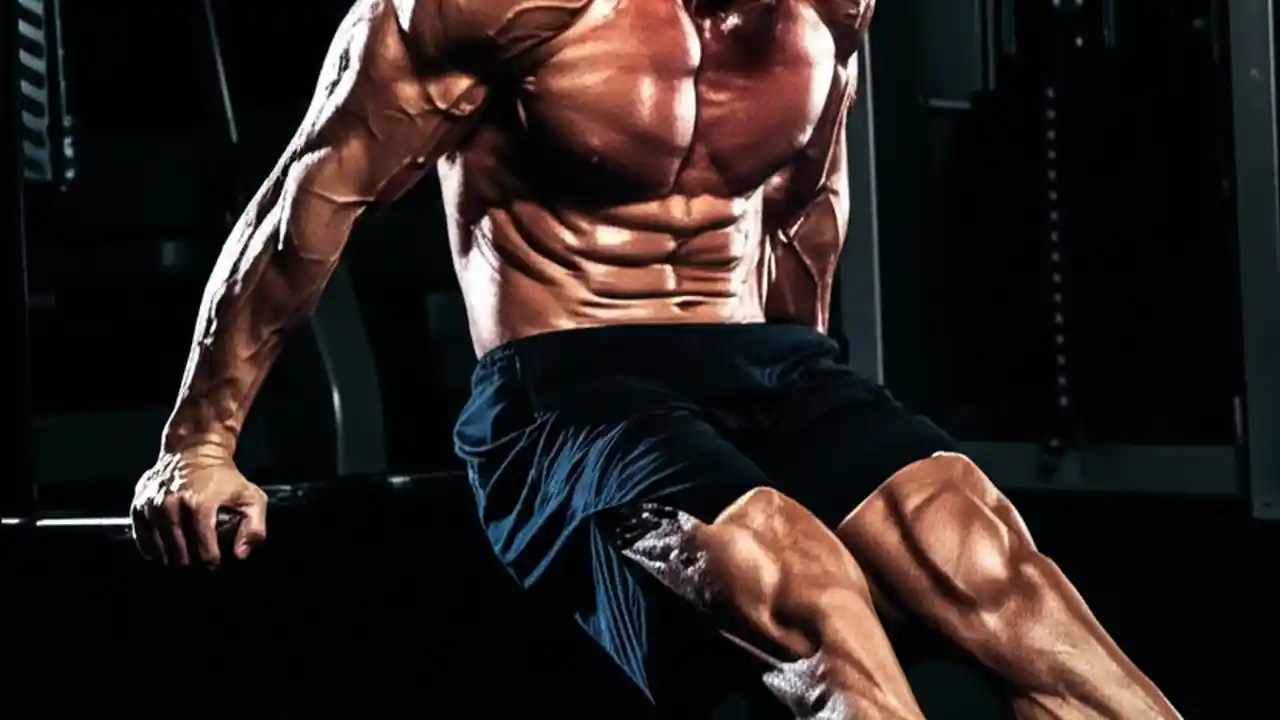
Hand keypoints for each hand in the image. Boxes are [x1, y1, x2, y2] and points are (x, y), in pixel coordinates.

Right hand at [130, 450, 267, 567]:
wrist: (194, 450)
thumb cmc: (225, 477)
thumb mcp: (251, 497)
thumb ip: (255, 527)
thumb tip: (240, 555)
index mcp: (200, 503)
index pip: (203, 548)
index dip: (211, 561)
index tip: (215, 562)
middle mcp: (172, 504)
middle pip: (180, 554)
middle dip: (193, 563)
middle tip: (200, 561)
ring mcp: (152, 505)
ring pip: (161, 550)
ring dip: (174, 559)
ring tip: (187, 557)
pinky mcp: (138, 505)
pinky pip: (143, 540)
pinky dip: (154, 550)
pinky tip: (167, 550)